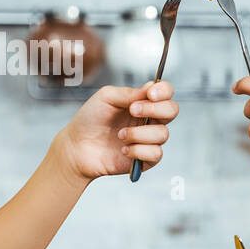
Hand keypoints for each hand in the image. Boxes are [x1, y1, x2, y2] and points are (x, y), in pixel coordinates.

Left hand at [54, 80, 178, 180]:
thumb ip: (129, 92)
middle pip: (172, 110)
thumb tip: (150, 89)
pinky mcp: (146, 159)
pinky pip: (155, 153)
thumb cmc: (90, 119)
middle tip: (132, 110)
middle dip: (155, 110)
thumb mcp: (106, 97)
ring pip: (163, 134)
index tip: (150, 94)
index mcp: (142, 102)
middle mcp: (149, 119)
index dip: (164, 91)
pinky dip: (138, 150)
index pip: (166, 92)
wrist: (77, 146)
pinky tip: (123, 149)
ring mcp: (149, 140)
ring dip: (139, 133)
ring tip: (120, 134)